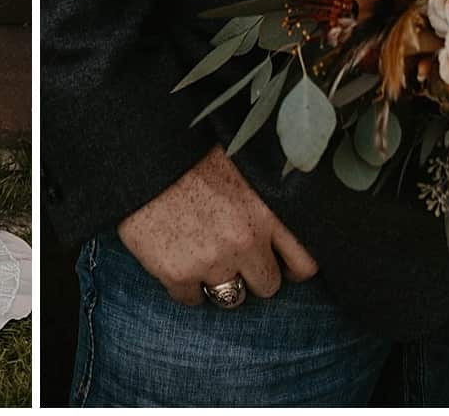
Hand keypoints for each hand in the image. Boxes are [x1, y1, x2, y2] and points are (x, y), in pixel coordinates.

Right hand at [116, 146, 317, 305]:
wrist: (144, 152)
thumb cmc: (194, 149)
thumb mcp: (242, 160)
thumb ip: (264, 193)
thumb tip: (280, 214)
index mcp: (268, 209)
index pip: (304, 262)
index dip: (292, 267)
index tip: (281, 263)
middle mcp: (246, 240)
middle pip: (267, 285)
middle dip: (254, 273)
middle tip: (237, 256)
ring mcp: (213, 261)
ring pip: (232, 297)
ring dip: (223, 283)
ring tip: (208, 258)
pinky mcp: (179, 274)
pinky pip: (193, 300)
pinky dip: (188, 286)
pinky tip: (181, 262)